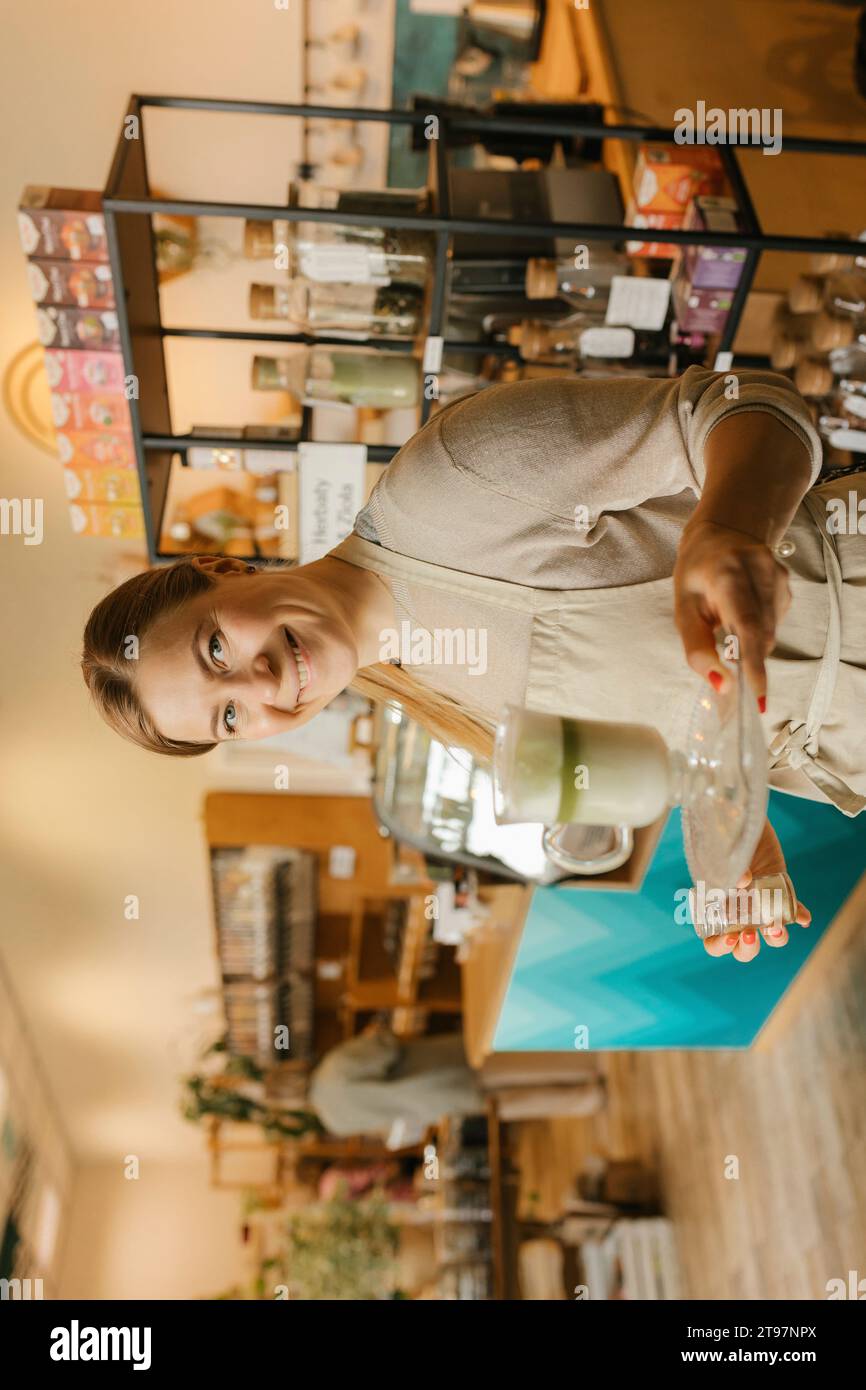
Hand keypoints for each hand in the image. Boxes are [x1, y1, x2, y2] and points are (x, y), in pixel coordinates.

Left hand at [673, 518, 791, 704]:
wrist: (719, 535)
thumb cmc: (696, 575)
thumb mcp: (683, 610)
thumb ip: (697, 649)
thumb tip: (721, 685)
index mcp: (727, 573)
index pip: (747, 625)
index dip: (753, 663)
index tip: (757, 696)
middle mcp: (759, 570)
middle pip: (763, 634)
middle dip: (748, 657)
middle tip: (728, 657)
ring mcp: (778, 574)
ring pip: (771, 631)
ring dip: (751, 640)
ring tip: (728, 619)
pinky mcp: (787, 582)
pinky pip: (775, 621)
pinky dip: (759, 627)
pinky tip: (743, 610)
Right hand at [698, 818, 811, 962]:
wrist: (740, 813)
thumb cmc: (719, 831)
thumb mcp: (716, 846)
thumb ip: (724, 863)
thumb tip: (743, 881)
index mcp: (715, 906)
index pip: (713, 940)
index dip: (719, 945)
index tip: (727, 937)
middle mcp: (738, 910)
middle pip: (743, 947)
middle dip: (746, 948)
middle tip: (749, 934)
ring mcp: (761, 902)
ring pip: (771, 934)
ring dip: (775, 937)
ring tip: (777, 927)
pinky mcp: (780, 889)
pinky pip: (792, 909)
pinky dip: (799, 915)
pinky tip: (803, 916)